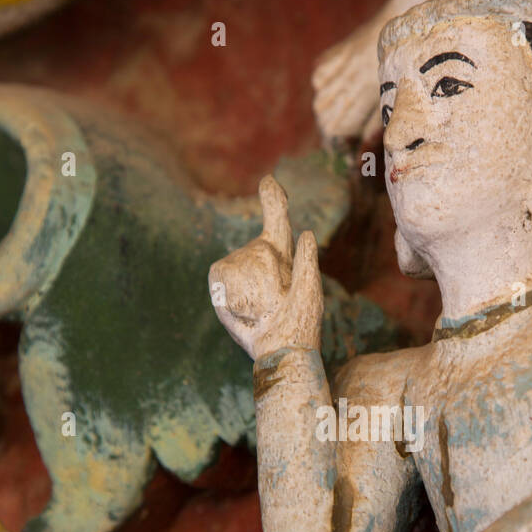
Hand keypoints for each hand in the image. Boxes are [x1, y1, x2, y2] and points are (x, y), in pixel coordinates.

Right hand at [209, 175, 323, 359]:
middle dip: (270, 274)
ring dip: (256, 292)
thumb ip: (308, 263)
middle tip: (277, 304)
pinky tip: (248, 315)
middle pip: (260, 248)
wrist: (278, 352)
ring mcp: (240, 273)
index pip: (277, 223)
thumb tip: (306, 232)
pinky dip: (234, 298)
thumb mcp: (309, 294)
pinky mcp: (222, 288)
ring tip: (266, 313)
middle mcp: (261, 262)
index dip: (273, 201)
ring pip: (241, 263)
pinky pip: (222, 279)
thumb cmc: (301, 325)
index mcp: (285, 258)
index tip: (268, 180)